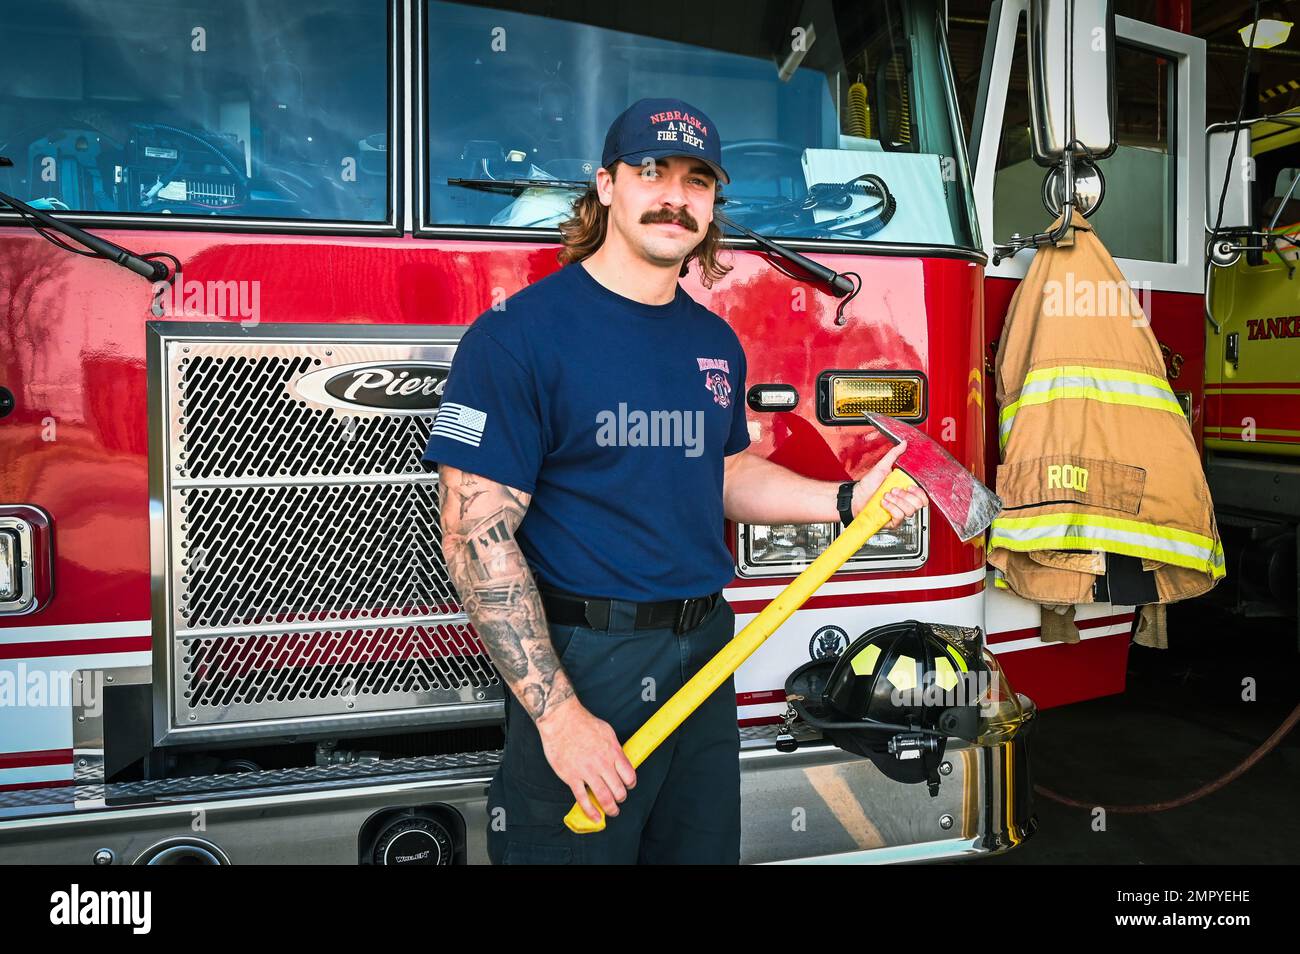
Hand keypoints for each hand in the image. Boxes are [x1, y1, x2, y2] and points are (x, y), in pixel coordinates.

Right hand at [535, 698, 635, 820]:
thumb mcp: (607, 731)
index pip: (629, 776)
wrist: (561, 720)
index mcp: (613, 752)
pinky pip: (583, 799)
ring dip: (611, 808)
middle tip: (619, 800)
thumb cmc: (583, 722)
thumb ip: (615, 748)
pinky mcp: (572, 777)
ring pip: (604, 797)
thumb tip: (621, 760)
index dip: (630, 784)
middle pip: (619, 790)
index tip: (628, 786)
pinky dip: (590, 811)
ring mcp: (587, 772)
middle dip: (621, 798)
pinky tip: (595, 817)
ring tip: (612, 812)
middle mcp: (602, 764)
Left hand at [851, 440, 928, 529]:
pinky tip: (883, 504)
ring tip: (885, 496)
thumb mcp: (882, 467)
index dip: (918, 491)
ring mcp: (898, 512)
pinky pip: (899, 517)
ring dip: (896, 501)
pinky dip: (891, 508)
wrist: (855, 498)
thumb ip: (894, 455)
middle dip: (905, 495)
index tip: (908, 486)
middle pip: (919, 504)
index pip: (922, 496)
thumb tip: (903, 444)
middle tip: (893, 490)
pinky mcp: (893, 521)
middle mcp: (904, 502)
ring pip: (910, 510)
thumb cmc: (867, 485)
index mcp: (905, 491)